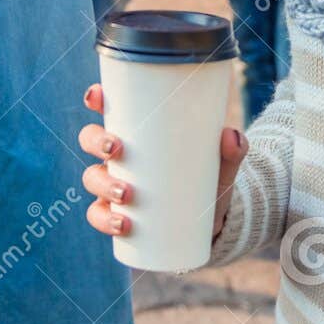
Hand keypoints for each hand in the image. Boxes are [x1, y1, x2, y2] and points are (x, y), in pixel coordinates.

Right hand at [77, 84, 248, 244]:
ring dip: (102, 184)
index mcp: (137, 132)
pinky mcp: (117, 214)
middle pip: (90, 139)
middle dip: (96, 141)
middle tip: (116, 150)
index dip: (96, 98)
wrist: (210, 222)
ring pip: (91, 178)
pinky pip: (99, 215)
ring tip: (126, 195)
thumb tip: (231, 136)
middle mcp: (118, 156)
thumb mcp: (222, 165)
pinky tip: (122, 225)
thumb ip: (232, 150)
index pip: (109, 108)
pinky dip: (106, 220)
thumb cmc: (208, 179)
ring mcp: (114, 184)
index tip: (97, 97)